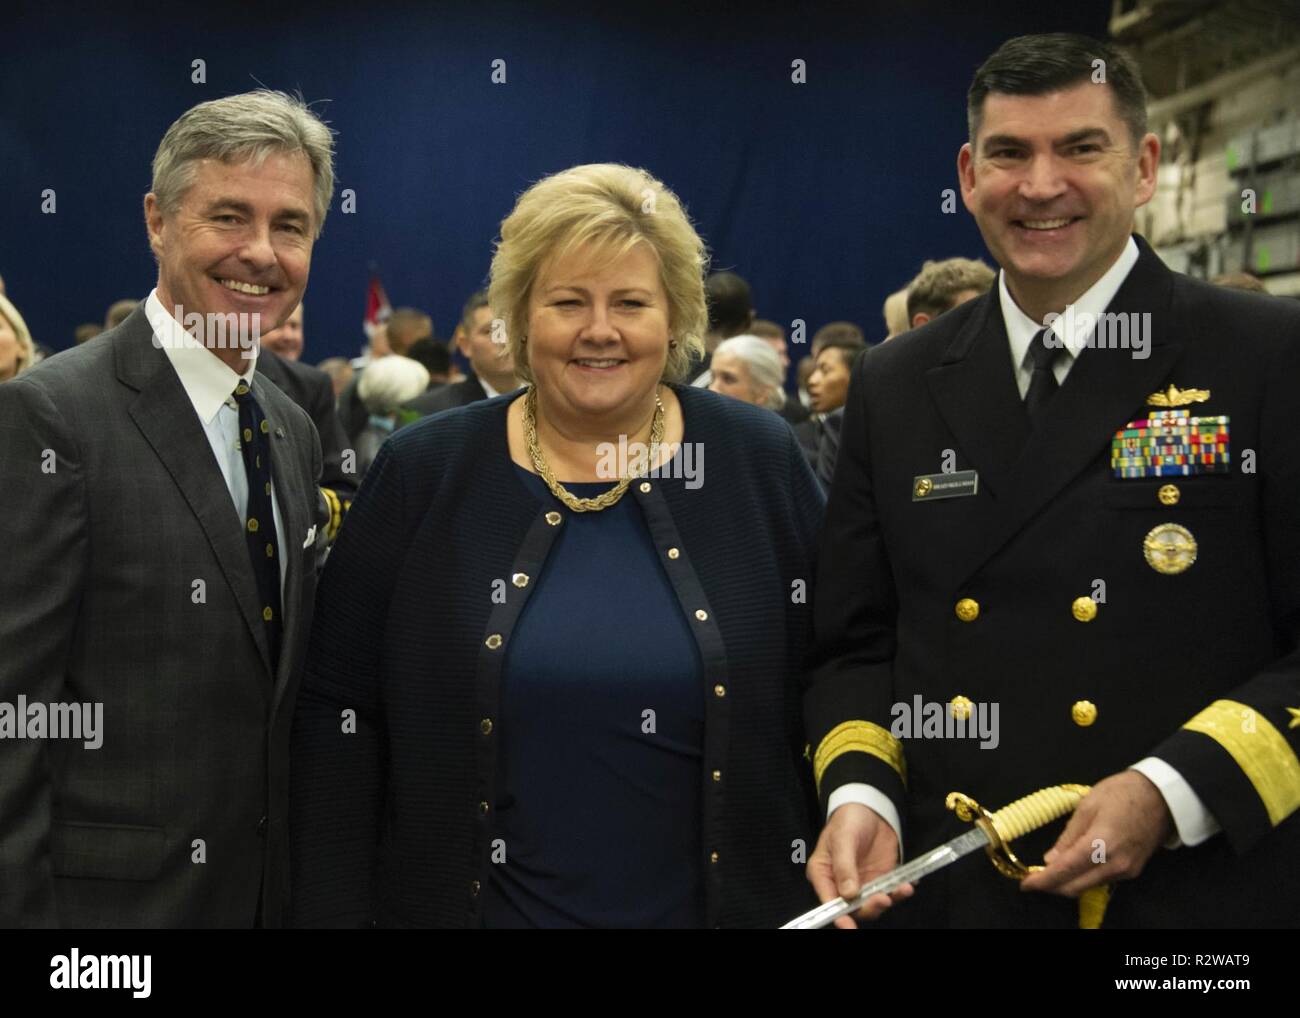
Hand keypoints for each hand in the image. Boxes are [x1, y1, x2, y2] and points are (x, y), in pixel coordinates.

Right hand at [806, 803, 912, 927]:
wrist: (870, 808)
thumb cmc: (848, 820)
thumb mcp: (843, 838)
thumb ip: (844, 865)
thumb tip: (849, 894)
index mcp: (823, 874)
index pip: (828, 900)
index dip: (838, 915)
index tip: (848, 925)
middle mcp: (842, 884)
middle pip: (853, 908)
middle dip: (868, 907)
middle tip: (883, 898)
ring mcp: (863, 883)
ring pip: (873, 904)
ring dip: (888, 900)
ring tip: (902, 889)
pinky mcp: (881, 879)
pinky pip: (890, 893)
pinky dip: (900, 892)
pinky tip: (908, 885)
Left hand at [1020, 771, 1172, 897]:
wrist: (1162, 796)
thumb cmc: (1123, 793)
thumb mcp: (1087, 806)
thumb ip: (1068, 837)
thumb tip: (1051, 859)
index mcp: (1101, 844)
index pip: (1065, 870)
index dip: (1042, 880)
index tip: (1025, 883)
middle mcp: (1115, 864)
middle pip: (1075, 887)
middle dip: (1051, 886)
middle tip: (1034, 879)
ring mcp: (1126, 871)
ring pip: (1088, 886)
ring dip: (1067, 883)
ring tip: (1049, 871)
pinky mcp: (1133, 871)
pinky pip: (1101, 881)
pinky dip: (1083, 878)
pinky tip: (1072, 868)